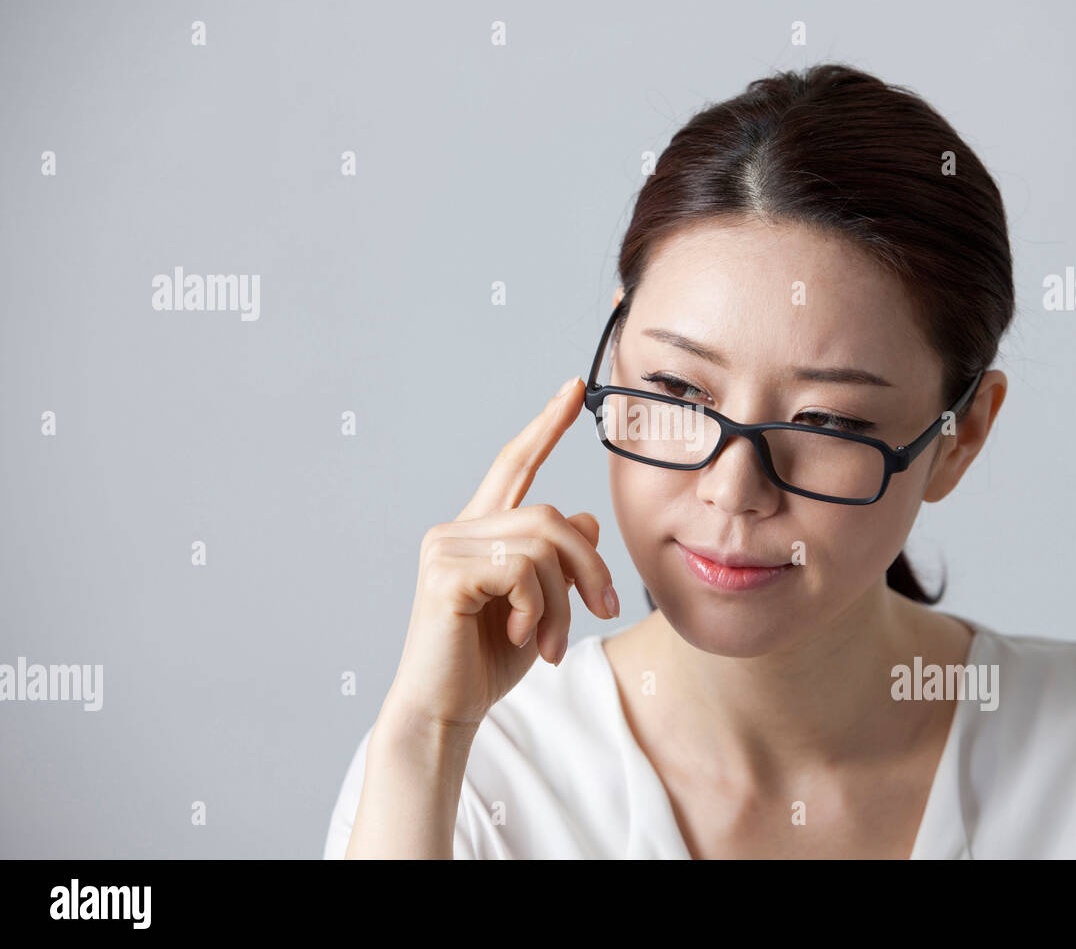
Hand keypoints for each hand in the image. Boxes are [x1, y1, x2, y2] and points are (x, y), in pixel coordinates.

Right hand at [377, 376, 619, 738]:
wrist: (446, 710)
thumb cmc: (487, 662)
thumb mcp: (541, 608)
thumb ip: (558, 563)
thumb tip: (586, 518)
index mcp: (478, 532)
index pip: (515, 465)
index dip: (544, 426)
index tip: (574, 387)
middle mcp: (457, 530)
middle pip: (551, 516)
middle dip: (590, 566)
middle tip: (606, 610)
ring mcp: (446, 548)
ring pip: (543, 545)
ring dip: (565, 601)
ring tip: (555, 644)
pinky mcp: (446, 574)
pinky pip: (522, 570)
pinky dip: (539, 608)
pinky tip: (523, 637)